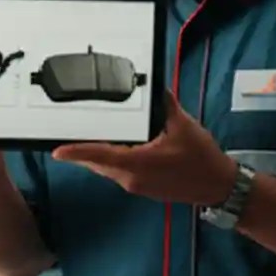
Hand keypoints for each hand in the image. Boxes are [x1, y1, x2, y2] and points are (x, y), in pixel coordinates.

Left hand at [51, 92, 237, 206]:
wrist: (218, 186)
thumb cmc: (202, 158)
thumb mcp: (184, 125)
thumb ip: (165, 104)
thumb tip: (155, 87)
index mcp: (139, 163)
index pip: (100, 156)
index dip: (77, 152)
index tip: (57, 151)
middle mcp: (132, 178)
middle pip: (98, 163)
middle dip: (83, 151)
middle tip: (68, 135)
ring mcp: (136, 185)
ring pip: (106, 170)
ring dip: (97, 156)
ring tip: (87, 139)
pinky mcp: (142, 188)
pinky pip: (117, 174)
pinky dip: (110, 161)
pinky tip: (113, 148)